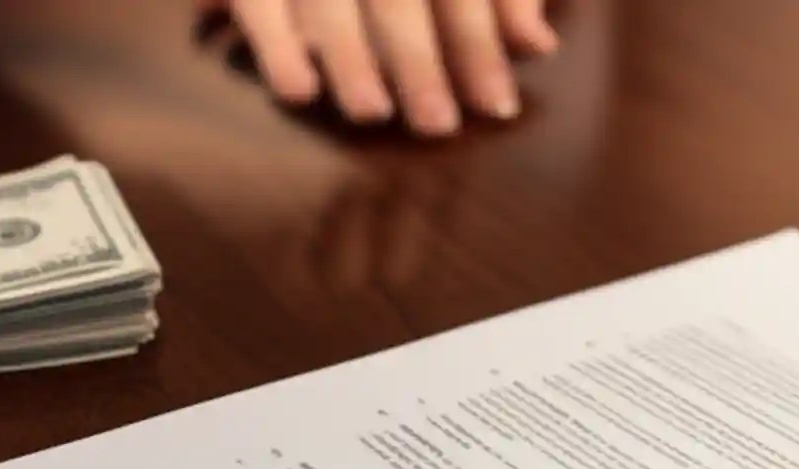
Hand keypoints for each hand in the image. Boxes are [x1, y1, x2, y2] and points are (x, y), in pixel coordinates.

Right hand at [201, 0, 557, 136]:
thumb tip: (538, 46)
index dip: (479, 43)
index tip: (497, 107)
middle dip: (418, 59)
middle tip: (438, 126)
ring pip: (330, 1)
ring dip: (350, 56)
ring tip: (371, 112)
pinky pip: (260, 6)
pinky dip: (277, 47)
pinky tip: (299, 94)